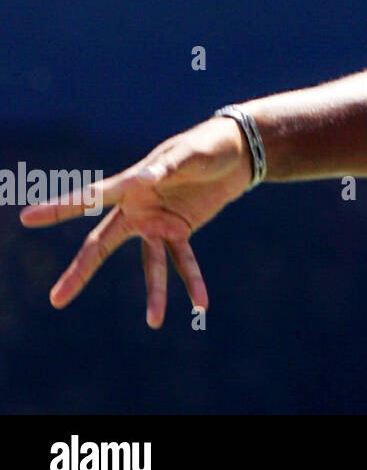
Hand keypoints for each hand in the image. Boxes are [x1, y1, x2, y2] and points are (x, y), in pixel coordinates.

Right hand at [19, 116, 253, 327]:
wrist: (236, 152)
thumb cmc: (205, 147)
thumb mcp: (188, 154)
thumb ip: (166, 167)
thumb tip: (142, 178)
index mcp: (131, 183)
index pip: (91, 197)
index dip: (59, 208)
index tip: (27, 218)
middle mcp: (137, 207)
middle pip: (102, 244)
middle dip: (81, 271)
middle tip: (56, 299)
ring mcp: (157, 222)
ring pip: (149, 264)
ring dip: (154, 292)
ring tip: (154, 322)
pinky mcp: (180, 229)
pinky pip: (183, 259)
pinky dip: (193, 280)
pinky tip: (201, 303)